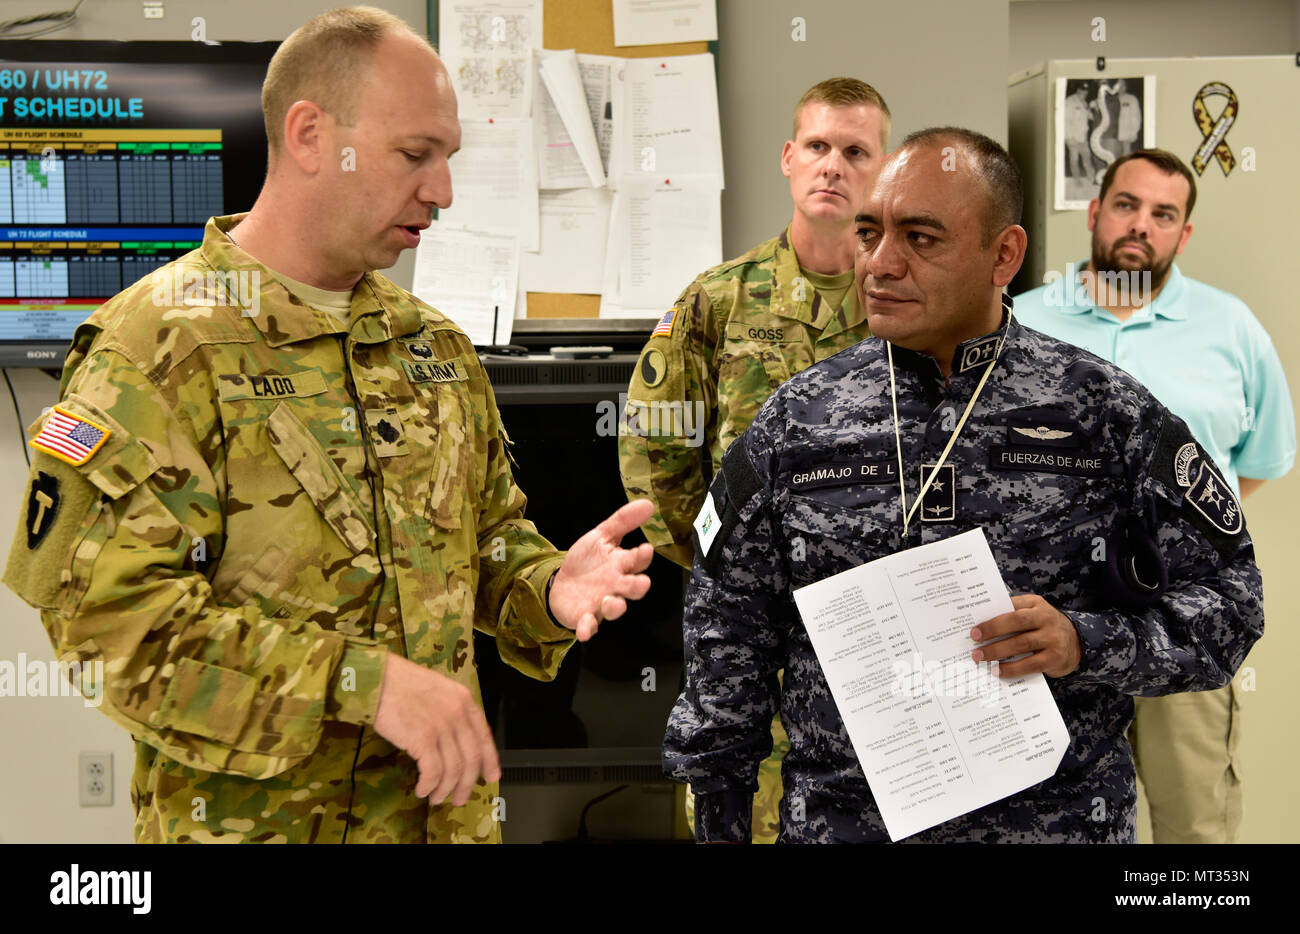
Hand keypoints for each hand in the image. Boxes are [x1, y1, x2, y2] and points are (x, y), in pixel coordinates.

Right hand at [372, 654, 500, 804]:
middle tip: (460, 798)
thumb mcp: (437, 690)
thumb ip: (451, 711)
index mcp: (464, 699)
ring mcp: (441, 726)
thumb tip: (456, 742)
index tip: (491, 776)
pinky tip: (422, 789)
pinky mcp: (423, 738)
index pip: (485, 736)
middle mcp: (458, 713)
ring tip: (435, 797)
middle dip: (467, 784)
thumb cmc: (400, 683)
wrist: (377, 679)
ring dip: (445, 789)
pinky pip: (433, 771)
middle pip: (471, 758)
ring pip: (454, 769)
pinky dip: (429, 785)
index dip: (490, 761)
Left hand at [548, 499, 654, 640]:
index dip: (642, 557)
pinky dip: (588, 629)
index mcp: (621, 565)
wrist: (562, 583)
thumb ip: (623, 521)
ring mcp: (602, 603)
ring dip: (615, 607)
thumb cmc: (587, 561)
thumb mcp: (602, 536)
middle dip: (637, 586)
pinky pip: (589, 625)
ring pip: (614, 608)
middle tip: (641, 582)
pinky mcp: (586, 618)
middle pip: (632, 588)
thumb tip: (648, 503)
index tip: (645, 549)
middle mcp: (616, 586)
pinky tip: (585, 630)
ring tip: (610, 601)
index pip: (636, 561)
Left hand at [970, 594, 1081, 678]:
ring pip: (1021, 643)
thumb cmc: (1044, 627)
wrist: (1076, 643)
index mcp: (1036, 604)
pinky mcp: (1054, 658)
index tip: (973, 624)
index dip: (992, 615)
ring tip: (980, 656)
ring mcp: (1052, 638)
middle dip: (992, 630)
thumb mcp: (1032, 614)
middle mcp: (1046, 618)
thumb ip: (1012, 615)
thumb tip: (981, 626)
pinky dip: (1011, 668)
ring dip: (997, 651)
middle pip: (1016, 621)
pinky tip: (997, 670)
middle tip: (974, 638)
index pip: (1011, 605)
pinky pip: (1029, 664)